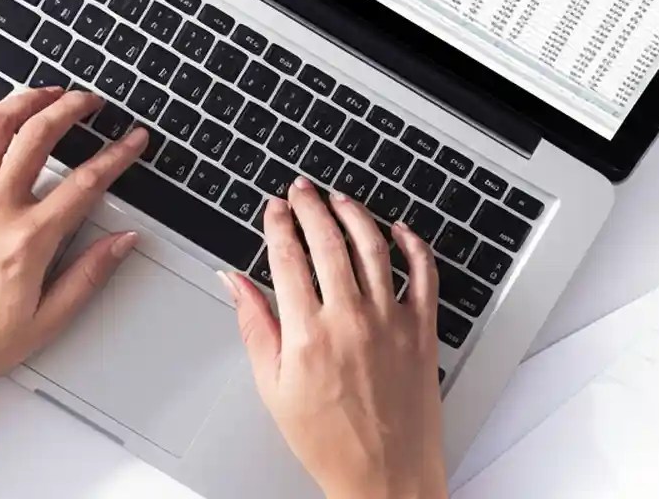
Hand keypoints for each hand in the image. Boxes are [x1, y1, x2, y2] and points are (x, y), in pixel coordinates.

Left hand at [0, 88, 149, 498]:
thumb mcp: (49, 320)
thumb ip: (90, 274)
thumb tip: (124, 240)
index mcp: (30, 240)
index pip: (87, 182)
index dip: (117, 154)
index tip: (133, 140)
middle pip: (40, 137)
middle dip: (73, 109)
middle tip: (92, 102)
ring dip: (26, 101)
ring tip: (48, 92)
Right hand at [220, 177, 446, 498]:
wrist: (384, 477)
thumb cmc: (328, 441)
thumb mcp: (274, 387)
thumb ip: (254, 326)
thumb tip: (234, 281)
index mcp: (308, 333)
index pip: (288, 258)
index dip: (279, 224)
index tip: (274, 207)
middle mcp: (351, 319)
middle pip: (329, 241)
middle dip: (311, 206)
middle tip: (302, 189)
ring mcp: (391, 321)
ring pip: (374, 246)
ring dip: (355, 214)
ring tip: (340, 198)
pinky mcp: (423, 330)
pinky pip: (424, 274)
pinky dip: (414, 245)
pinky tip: (400, 230)